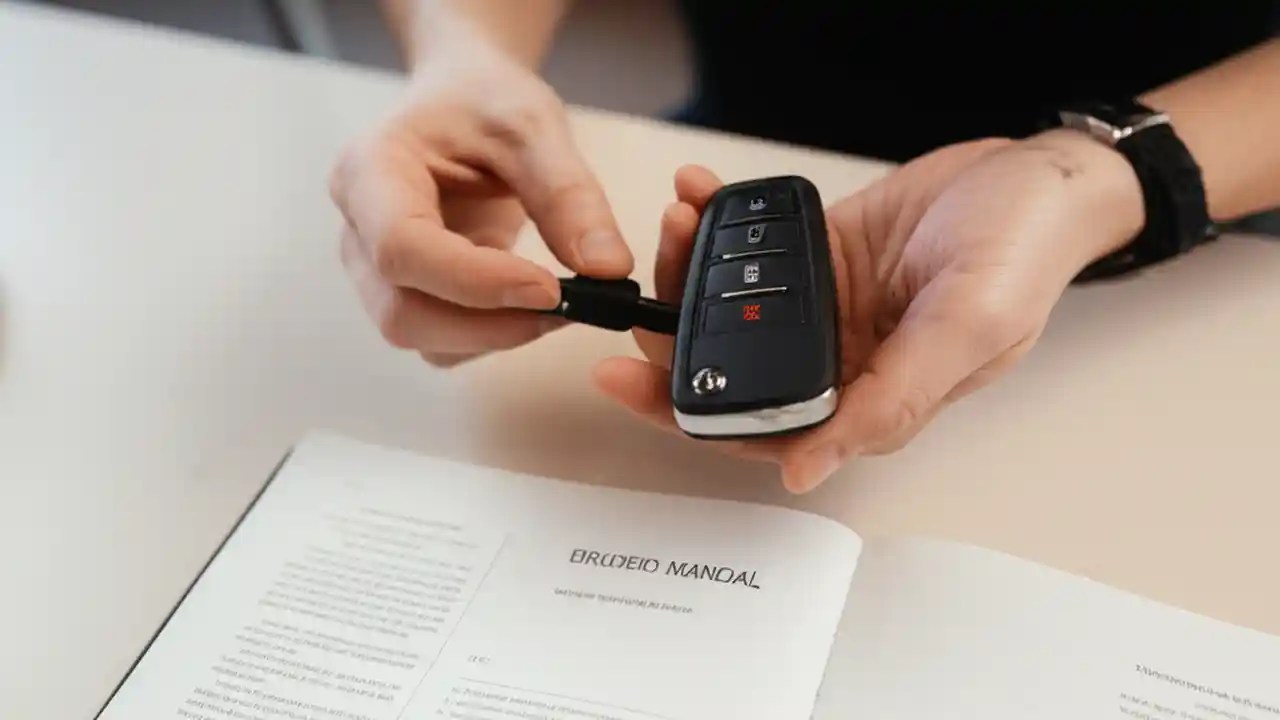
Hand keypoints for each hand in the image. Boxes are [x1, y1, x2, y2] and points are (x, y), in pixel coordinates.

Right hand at [329, 53, 631, 366]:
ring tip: (560, 301)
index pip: (402, 248)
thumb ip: (570, 195)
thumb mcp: (535, 127)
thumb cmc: (485, 102)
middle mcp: (357, 231)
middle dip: (490, 324)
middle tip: (571, 306)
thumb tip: (609, 270)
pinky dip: (492, 336)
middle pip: (402, 311)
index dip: (475, 281)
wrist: (460, 101)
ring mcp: (373, 270)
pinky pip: (440, 341)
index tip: (552, 289)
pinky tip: (534, 303)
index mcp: (369, 172)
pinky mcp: (404, 294)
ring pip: (419, 335)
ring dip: (494, 335)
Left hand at [594, 132, 1142, 491]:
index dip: (686, 414)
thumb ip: (891, 399)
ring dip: (690, 268)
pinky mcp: (815, 259)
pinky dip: (719, 225)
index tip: (625, 380)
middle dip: (671, 332)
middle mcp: (837, 362)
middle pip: (728, 369)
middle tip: (629, 294)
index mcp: (868, 398)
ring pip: (730, 308)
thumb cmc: (1022, 253)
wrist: (1037, 175)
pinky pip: (752, 252)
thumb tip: (807, 470)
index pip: (758, 430)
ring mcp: (821, 308)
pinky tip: (701, 194)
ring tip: (679, 219)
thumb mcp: (965, 328)